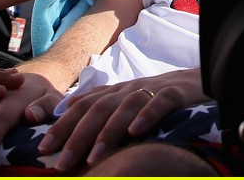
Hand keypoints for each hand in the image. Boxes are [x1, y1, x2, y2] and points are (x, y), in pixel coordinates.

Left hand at [39, 69, 206, 171]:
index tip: (43, 149)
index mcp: (115, 92)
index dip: (61, 125)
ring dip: (108, 132)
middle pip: (98, 108)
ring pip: (125, 107)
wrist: (201, 80)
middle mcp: (129, 89)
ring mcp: (152, 89)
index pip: (83, 106)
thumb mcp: (127, 99)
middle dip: (76, 135)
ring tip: (93, 158)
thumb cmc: (160, 96)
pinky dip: (147, 115)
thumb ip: (100, 102)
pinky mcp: (176, 93)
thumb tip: (66, 106)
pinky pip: (159, 102)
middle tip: (61, 163)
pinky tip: (136, 132)